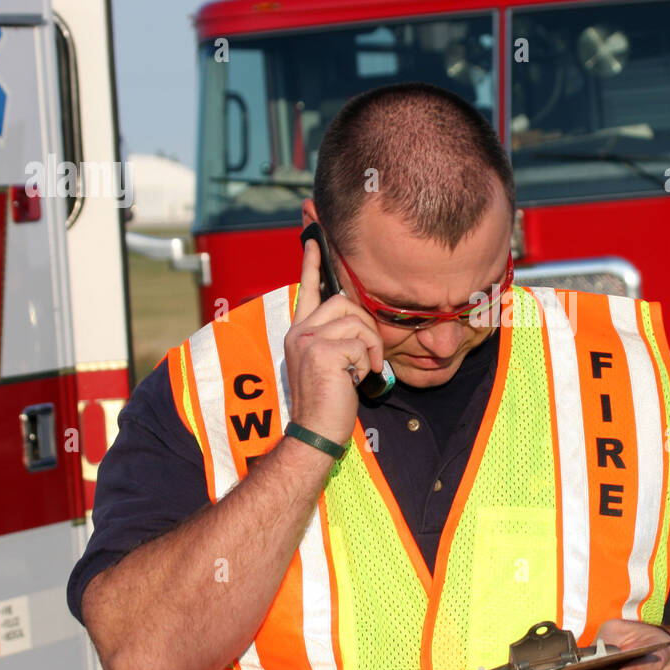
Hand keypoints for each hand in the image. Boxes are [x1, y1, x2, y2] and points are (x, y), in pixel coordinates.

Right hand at [284, 238, 385, 445]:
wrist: (316, 432)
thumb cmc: (329, 402)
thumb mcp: (331, 363)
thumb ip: (336, 338)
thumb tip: (357, 317)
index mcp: (300, 332)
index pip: (306, 289)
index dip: (310, 262)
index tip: (314, 237)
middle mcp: (299, 331)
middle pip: (344, 301)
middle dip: (367, 327)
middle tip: (369, 356)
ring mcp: (307, 340)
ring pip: (356, 321)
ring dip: (371, 347)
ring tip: (364, 369)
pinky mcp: (321, 351)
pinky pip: (360, 343)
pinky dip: (368, 362)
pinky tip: (357, 380)